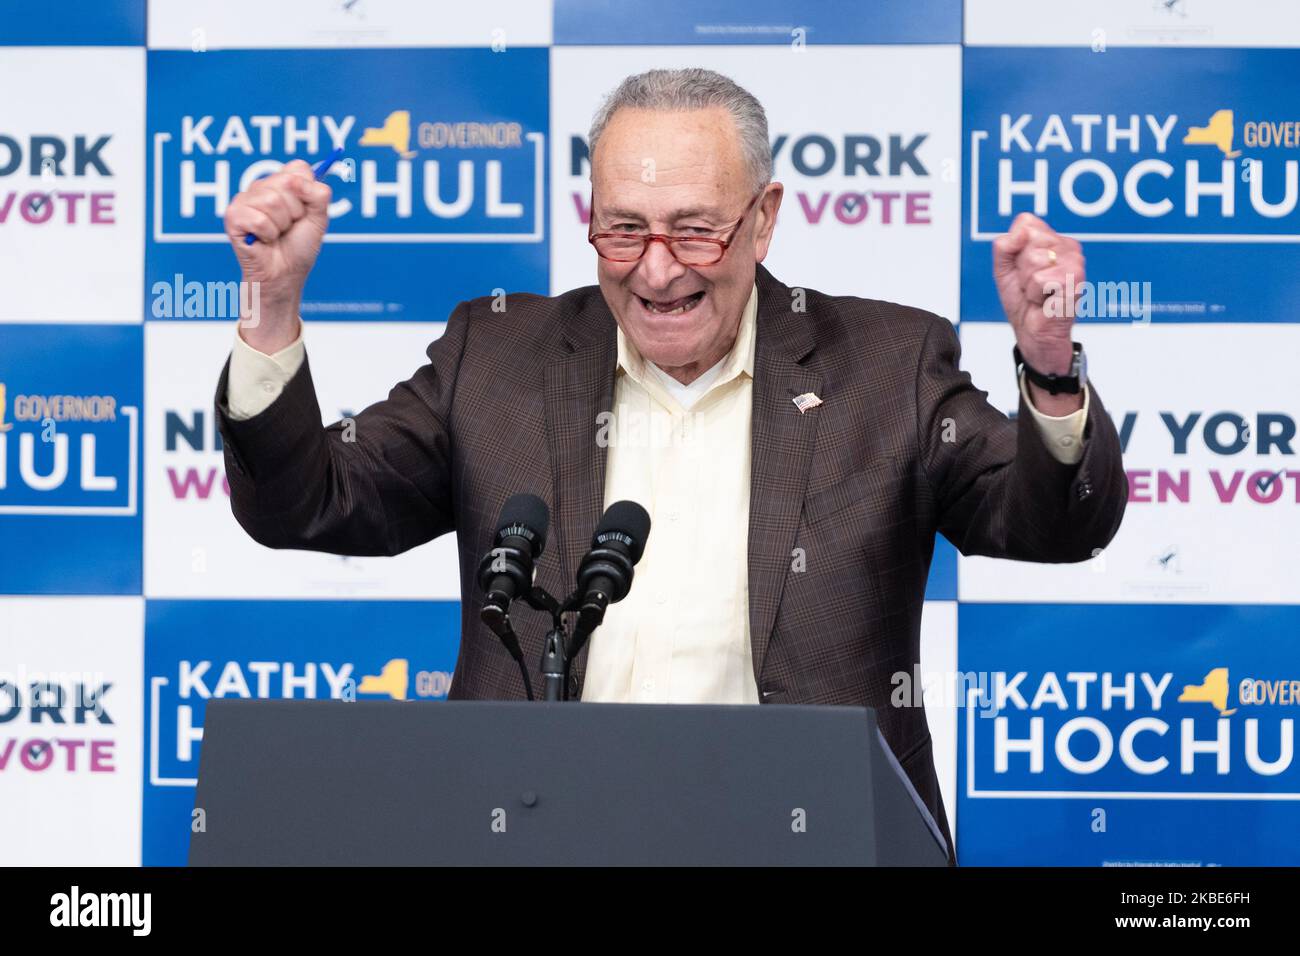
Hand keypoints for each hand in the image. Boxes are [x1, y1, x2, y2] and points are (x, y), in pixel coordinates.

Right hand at [223, 160, 331, 351]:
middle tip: (289, 226)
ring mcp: (245, 199)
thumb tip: (296, 182)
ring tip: (276, 233)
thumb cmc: (299, 246)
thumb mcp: (319, 218)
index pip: (298, 168)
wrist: (286, 273)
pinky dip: (267, 234)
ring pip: (272, 201)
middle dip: (296, 212)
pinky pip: (258, 218)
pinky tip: (263, 240)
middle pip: (286, 183)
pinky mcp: (232, 215)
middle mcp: (261, 186)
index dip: (307, 192)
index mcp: (281, 182)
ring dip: (281, 225)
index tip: (304, 211)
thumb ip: (319, 194)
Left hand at [992, 212, 1084, 413]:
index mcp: (1053, 239)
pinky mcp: (1076, 282)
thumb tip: (1020, 231)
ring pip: (1035, 259)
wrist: (1032, 332)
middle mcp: (1069, 247)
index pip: (1026, 223)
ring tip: (1038, 293)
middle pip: (1029, 240)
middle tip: (1030, 284)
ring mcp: (1075, 263)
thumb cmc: (1023, 301)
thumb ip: (1004, 245)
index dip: (1015, 250)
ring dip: (1028, 283)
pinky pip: (1041, 279)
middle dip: (1021, 268)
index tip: (1021, 269)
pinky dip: (1036, 294)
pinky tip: (1046, 301)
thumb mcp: (1003, 269)